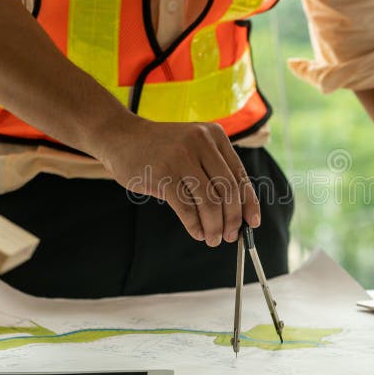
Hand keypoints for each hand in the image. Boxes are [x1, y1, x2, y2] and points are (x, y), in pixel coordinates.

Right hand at [97, 116, 259, 245]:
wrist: (121, 136)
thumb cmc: (162, 149)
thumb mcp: (193, 148)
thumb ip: (214, 171)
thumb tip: (237, 212)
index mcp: (214, 135)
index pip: (239, 175)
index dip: (249, 203)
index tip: (252, 223)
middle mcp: (201, 143)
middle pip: (228, 190)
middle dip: (232, 219)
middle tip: (230, 236)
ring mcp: (181, 158)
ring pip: (209, 202)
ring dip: (214, 226)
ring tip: (212, 238)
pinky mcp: (162, 174)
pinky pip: (186, 208)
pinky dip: (194, 225)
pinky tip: (197, 233)